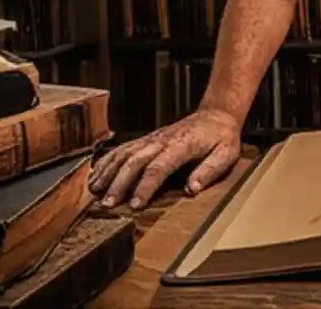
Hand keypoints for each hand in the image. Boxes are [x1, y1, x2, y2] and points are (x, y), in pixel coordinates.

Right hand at [89, 108, 240, 209]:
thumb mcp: (226, 154)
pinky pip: (123, 148)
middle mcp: (162, 140)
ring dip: (108, 171)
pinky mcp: (146, 139)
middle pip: (135, 161)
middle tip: (108, 204)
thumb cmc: (221, 138)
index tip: (135, 205)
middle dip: (119, 183)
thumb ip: (210, 170)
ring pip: (124, 153)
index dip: (145, 186)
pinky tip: (95, 174)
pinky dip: (107, 160)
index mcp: (182, 145)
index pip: (159, 167)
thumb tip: (192, 188)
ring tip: (94, 191)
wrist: (216, 115)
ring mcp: (152, 138)